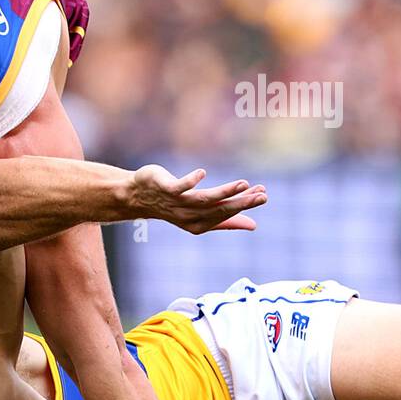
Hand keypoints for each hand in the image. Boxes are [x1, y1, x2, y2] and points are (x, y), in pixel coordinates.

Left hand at [130, 165, 266, 233]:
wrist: (137, 196)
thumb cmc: (173, 203)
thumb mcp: (200, 212)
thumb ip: (226, 220)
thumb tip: (253, 226)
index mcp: (198, 224)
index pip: (225, 215)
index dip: (244, 207)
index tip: (264, 195)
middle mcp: (188, 215)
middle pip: (218, 209)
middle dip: (241, 202)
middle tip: (262, 194)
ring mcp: (176, 202)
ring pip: (203, 199)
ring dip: (224, 192)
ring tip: (243, 184)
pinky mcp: (165, 188)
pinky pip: (179, 186)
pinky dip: (190, 181)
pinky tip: (202, 173)